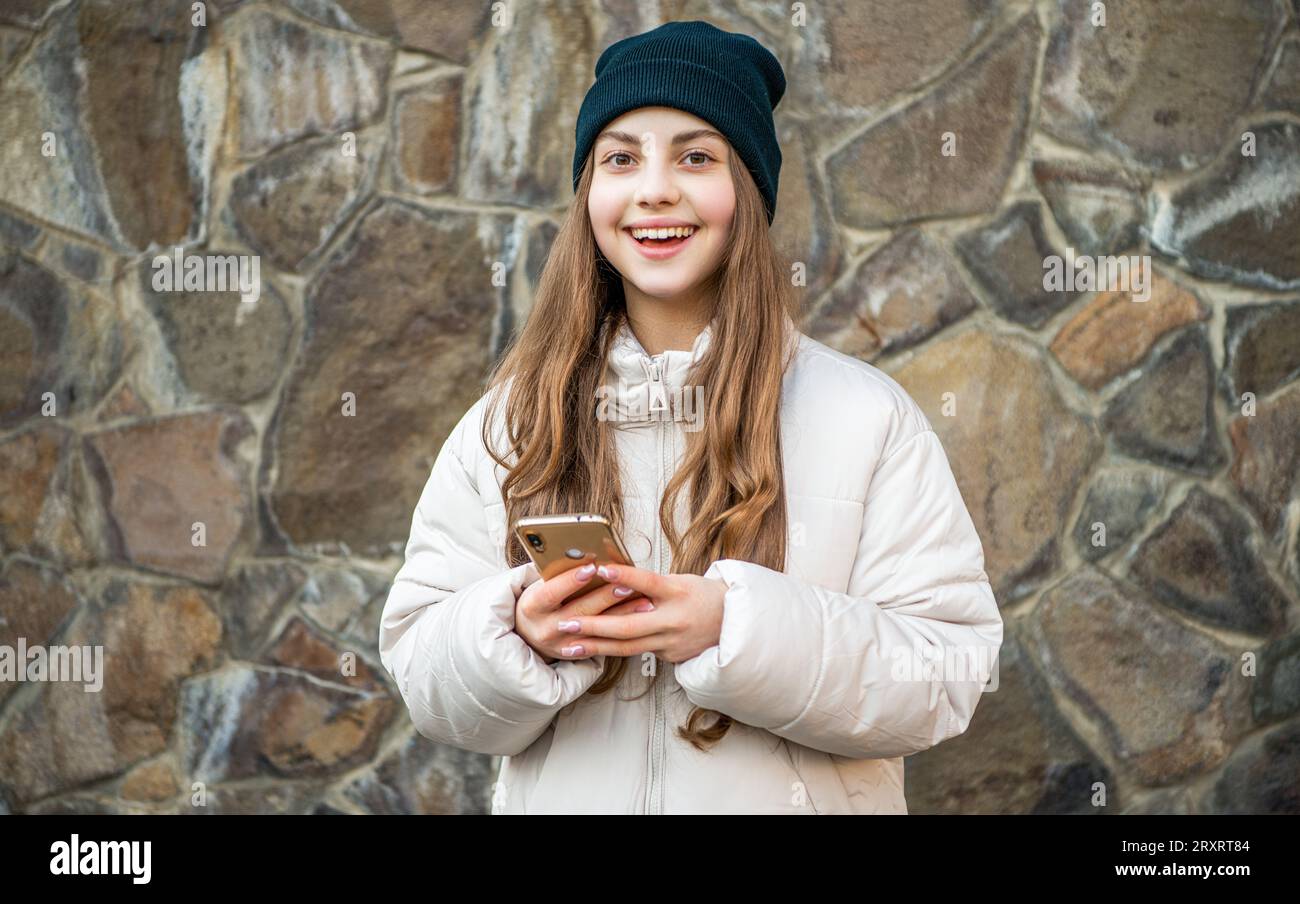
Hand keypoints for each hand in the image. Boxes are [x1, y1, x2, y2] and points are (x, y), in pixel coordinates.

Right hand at [514, 560, 653, 664]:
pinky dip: (622, 628)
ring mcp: (561, 645)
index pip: (551, 592)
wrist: (529, 633)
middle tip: (627, 584)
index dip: (571, 580)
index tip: (592, 567)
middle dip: (605, 597)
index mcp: (532, 607)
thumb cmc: (541, 600)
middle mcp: (545, 629)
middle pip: (579, 612)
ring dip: (622, 614)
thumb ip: (559, 576)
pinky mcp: (577, 655)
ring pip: (596, 631)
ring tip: (644, 600)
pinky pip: (604, 643)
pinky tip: (639, 617)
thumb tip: (590, 557)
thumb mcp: (541, 586)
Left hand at [551, 563, 727, 663]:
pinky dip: (613, 649)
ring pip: (628, 646)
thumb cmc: (702, 595)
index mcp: (679, 592)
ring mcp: (672, 642)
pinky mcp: (670, 656)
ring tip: (568, 645)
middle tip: (566, 623)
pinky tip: (591, 649)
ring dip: (595, 646)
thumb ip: (650, 584)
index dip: (623, 576)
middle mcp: (675, 620)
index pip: (648, 583)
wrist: (732, 622)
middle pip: (630, 625)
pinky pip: (637, 651)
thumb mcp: (680, 580)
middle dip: (593, 626)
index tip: (598, 569)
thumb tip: (613, 578)